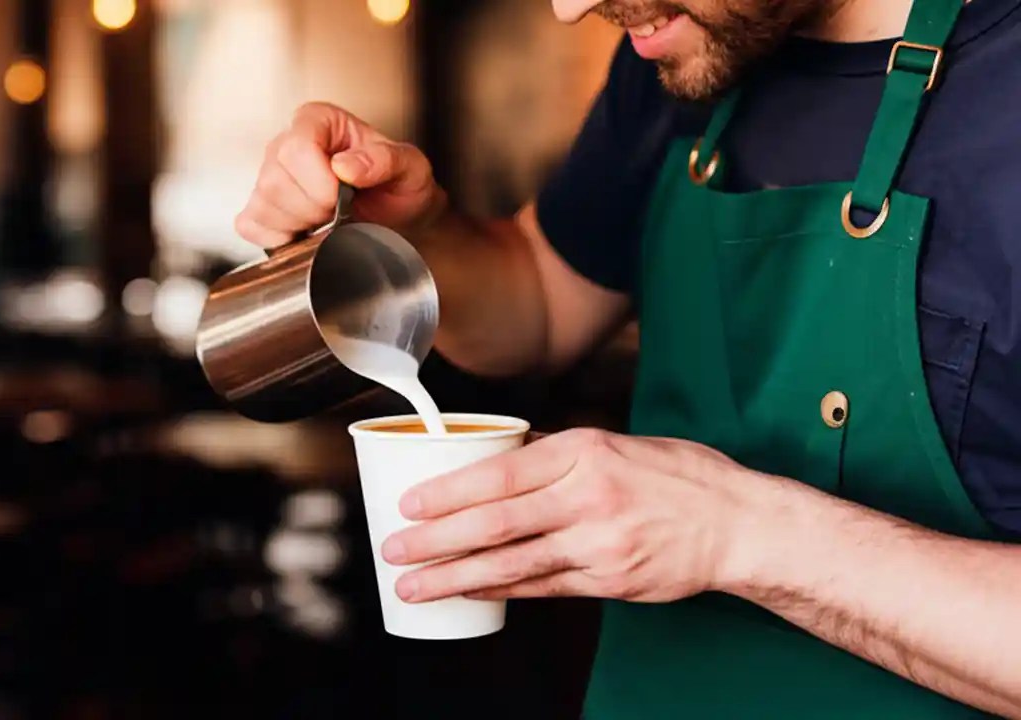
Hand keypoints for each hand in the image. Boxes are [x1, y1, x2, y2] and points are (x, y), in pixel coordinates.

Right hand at [235, 102, 445, 249]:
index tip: (342, 196)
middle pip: (274, 180)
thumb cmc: (399, 186)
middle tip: (339, 211)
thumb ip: (384, 160)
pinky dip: (278, 237)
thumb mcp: (410, 167)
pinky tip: (305, 232)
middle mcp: (286, 142)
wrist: (397, 215)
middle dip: (312, 208)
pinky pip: (251, 225)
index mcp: (319, 120)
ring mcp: (268, 174)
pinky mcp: (260, 206)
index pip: (296, 147)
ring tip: (326, 219)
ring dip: (299, 224)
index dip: (318, 182)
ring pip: (262, 204)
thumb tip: (344, 166)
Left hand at [380, 429, 775, 602]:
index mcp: (585, 453)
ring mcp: (599, 544)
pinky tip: (469, 594)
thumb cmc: (677, 475)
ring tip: (415, 587)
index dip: (449, 493)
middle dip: (436, 541)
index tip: (409, 503)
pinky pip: (542, 589)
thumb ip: (557, 453)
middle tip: (393, 550)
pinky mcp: (609, 581)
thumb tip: (499, 456)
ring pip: (512, 565)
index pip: (501, 474)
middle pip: (496, 523)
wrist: (738, 523)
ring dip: (456, 578)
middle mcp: (589, 497)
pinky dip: (501, 591)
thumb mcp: (616, 443)